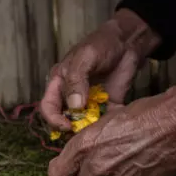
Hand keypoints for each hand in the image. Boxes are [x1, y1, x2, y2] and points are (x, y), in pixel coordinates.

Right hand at [40, 10, 161, 130]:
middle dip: (71, 129)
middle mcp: (71, 95)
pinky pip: (104, 121)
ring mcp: (89, 102)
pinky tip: (113, 126)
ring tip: (98, 132)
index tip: (67, 126)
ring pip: (83, 124)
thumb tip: (74, 107)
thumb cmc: (101, 44)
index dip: (53, 119)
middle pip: (64, 119)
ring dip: (89, 130)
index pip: (48, 107)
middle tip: (84, 133)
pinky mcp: (107, 106)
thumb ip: (77, 80)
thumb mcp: (85, 58)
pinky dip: (107, 126)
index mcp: (59, 83)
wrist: (127, 42)